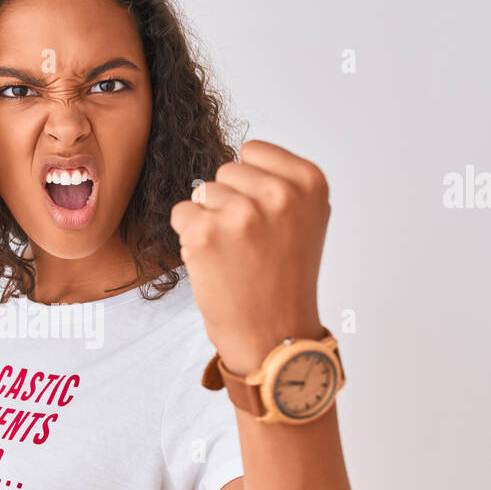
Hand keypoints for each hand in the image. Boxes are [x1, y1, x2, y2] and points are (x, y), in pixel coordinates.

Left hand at [170, 139, 330, 375]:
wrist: (274, 338)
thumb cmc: (285, 282)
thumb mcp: (305, 220)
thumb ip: (280, 183)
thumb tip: (241, 156)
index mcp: (309, 182)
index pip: (252, 151)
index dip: (250, 186)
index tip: (266, 221)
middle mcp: (279, 194)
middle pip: (225, 171)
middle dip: (229, 203)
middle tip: (250, 245)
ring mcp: (241, 214)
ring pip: (202, 193)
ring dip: (209, 222)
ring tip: (234, 257)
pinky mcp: (205, 234)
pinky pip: (181, 214)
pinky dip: (189, 238)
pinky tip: (215, 264)